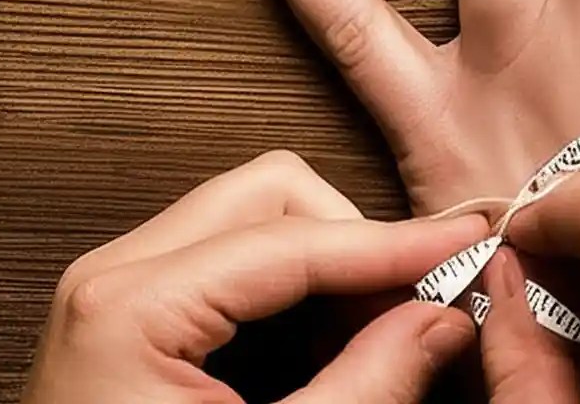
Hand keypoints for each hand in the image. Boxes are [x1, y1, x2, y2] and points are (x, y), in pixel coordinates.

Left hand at [22, 151, 485, 403]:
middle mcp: (115, 277)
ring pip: (256, 215)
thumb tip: (440, 321)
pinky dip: (296, 283)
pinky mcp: (132, 310)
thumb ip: (369, 384)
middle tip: (420, 296)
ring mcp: (119, 287)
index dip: (393, 242)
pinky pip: (233, 255)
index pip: (295, 237)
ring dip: (331, 260)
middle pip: (271, 195)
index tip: (463, 244)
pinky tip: (331, 337)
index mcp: (130, 309)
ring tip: (382, 325)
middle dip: (356, 240)